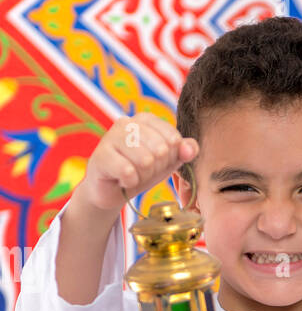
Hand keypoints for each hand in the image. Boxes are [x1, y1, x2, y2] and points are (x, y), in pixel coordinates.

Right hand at [76, 113, 198, 218]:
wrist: (113, 191)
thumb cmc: (141, 171)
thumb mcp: (168, 161)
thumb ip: (185, 151)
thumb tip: (190, 149)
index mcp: (146, 120)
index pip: (172, 138)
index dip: (170, 157)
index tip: (158, 162)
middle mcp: (127, 123)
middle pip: (160, 149)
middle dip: (156, 168)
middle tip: (143, 171)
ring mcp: (111, 137)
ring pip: (144, 160)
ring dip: (143, 175)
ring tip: (133, 175)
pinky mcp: (100, 156)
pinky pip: (127, 171)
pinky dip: (130, 182)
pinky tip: (123, 180)